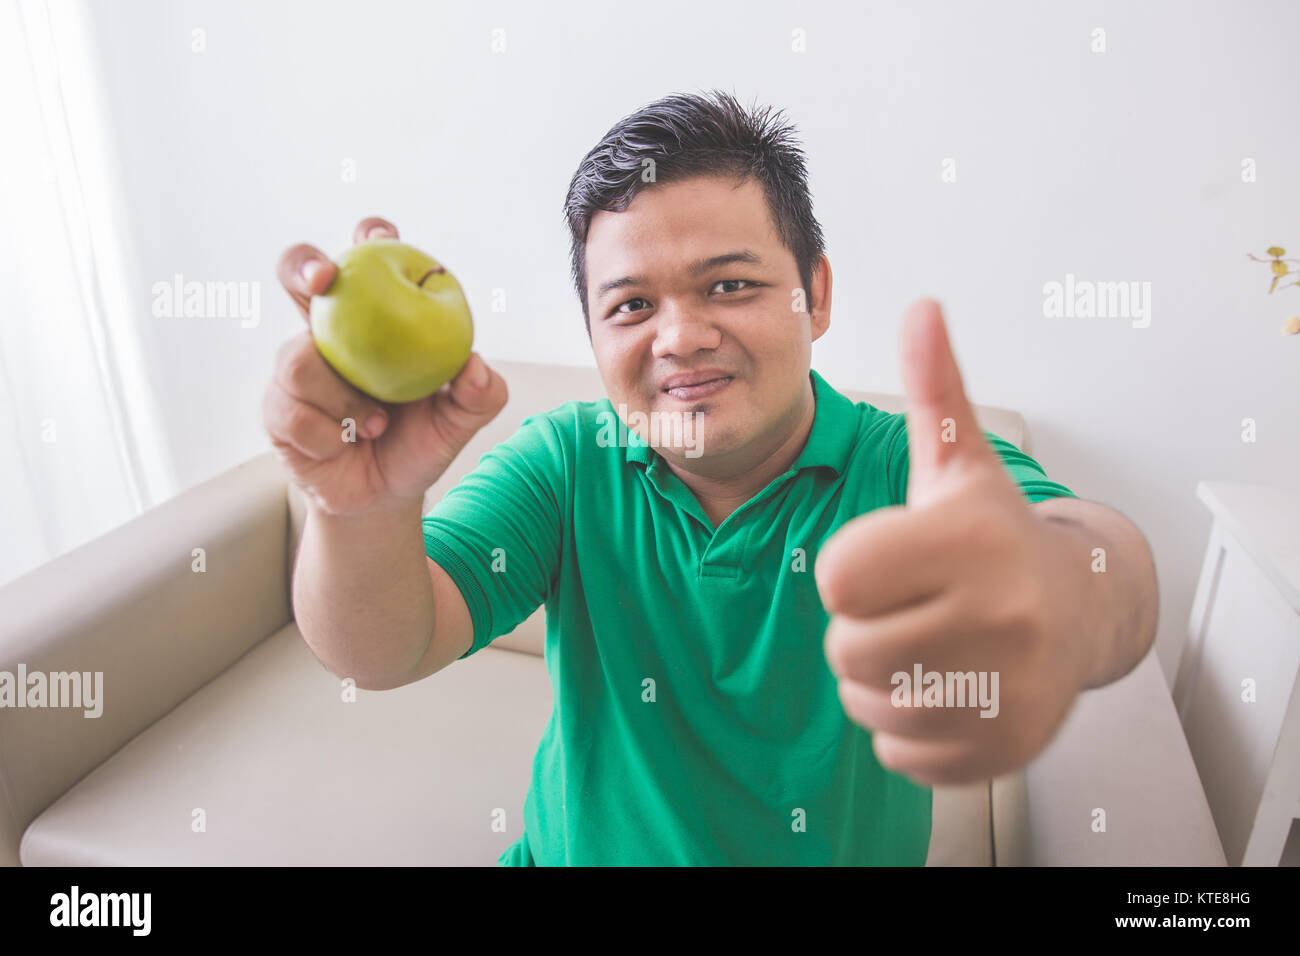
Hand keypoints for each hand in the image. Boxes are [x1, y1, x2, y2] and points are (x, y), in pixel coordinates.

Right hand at [263, 216, 507, 515]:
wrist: (385, 496)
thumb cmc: (420, 442)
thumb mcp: (459, 421)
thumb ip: (479, 395)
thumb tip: (477, 367)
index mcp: (376, 316)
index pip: (368, 259)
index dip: (369, 236)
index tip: (379, 235)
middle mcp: (329, 330)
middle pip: (297, 272)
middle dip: (303, 265)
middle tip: (323, 279)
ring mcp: (296, 366)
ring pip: (298, 359)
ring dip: (342, 398)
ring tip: (375, 424)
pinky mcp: (276, 407)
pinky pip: (291, 410)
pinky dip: (328, 434)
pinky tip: (345, 443)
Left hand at [814, 299, 1091, 785]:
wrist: (1081, 609)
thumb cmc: (994, 533)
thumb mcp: (959, 461)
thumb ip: (934, 389)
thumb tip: (922, 306)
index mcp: (972, 540)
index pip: (838, 579)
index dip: (851, 570)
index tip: (888, 561)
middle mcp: (1001, 616)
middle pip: (845, 650)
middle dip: (860, 630)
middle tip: (906, 608)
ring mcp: (1010, 690)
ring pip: (868, 704)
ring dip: (879, 680)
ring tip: (927, 644)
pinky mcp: (1005, 749)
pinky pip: (900, 752)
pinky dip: (908, 726)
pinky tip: (947, 686)